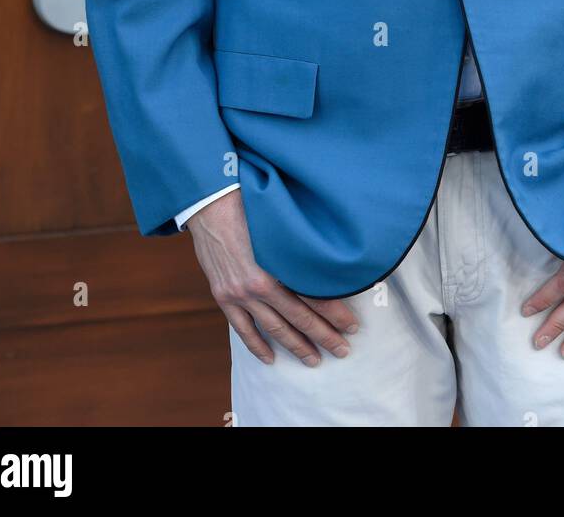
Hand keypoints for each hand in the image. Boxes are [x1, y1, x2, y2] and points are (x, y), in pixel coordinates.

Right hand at [187, 188, 359, 365]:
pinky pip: (242, 329)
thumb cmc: (251, 206)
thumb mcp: (281, 224)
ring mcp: (240, 293)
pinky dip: (257, 345)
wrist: (210, 202)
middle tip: (343, 350)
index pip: (315, 297)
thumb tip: (331, 262)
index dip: (336, 314)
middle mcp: (260, 283)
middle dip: (324, 336)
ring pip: (274, 328)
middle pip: (299, 317)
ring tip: (314, 359)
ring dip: (296, 346)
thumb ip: (301, 248)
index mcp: (279, 263)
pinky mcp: (224, 296)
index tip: (352, 326)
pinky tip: (270, 359)